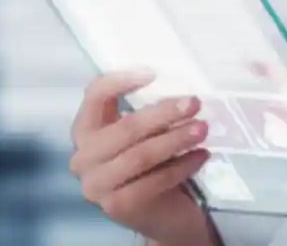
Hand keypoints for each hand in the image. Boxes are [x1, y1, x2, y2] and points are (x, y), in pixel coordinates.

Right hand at [68, 72, 220, 245]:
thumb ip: (148, 110)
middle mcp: (83, 158)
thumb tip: (179, 88)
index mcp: (85, 130)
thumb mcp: (145, 132)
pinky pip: (154, 180)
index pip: (94, 96)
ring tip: (203, 129)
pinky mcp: (118, 206)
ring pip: (141, 155)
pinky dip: (182, 166)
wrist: (158, 213)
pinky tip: (202, 155)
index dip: (120, 81)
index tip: (153, 73)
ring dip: (176, 139)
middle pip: (126, 128)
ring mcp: (97, 186)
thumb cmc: (150, 163)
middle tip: (194, 103)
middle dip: (163, 113)